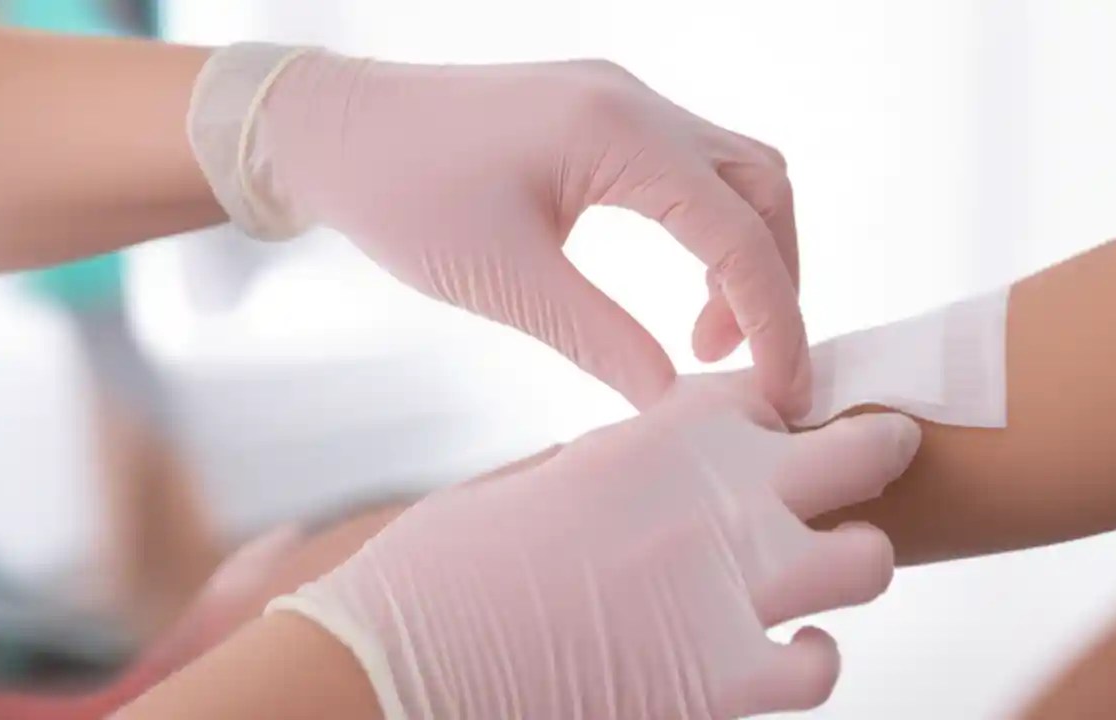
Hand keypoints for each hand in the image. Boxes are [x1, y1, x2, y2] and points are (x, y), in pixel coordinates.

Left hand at [191, 46, 809, 414]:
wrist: (331, 131)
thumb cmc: (402, 195)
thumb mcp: (506, 282)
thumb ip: (601, 339)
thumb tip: (672, 399)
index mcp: (619, 134)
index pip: (739, 234)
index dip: (776, 322)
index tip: (784, 394)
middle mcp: (635, 102)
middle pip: (761, 189)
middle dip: (772, 282)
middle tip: (743, 365)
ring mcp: (619, 100)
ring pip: (732, 174)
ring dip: (739, 255)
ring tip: (702, 337)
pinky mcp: (597, 114)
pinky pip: (687, 167)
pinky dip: (702, 230)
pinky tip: (673, 285)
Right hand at [270, 372, 918, 718]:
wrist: (404, 656)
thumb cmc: (443, 570)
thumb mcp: (528, 488)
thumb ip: (605, 472)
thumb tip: (629, 471)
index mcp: (651, 439)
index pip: (762, 397)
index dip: (779, 412)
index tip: (772, 433)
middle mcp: (710, 500)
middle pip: (859, 451)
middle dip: (873, 453)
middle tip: (865, 470)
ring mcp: (728, 589)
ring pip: (869, 559)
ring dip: (852, 565)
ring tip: (820, 579)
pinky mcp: (721, 681)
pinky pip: (822, 667)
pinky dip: (814, 660)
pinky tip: (786, 655)